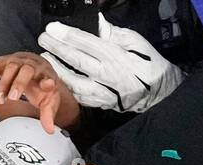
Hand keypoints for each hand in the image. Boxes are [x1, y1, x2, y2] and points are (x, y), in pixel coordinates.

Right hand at [0, 51, 75, 133]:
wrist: (33, 66)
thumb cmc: (39, 84)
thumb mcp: (47, 99)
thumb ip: (48, 114)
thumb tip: (49, 130)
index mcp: (45, 75)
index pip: (48, 77)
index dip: (47, 82)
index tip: (47, 86)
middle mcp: (32, 65)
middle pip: (26, 69)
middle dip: (19, 83)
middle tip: (11, 98)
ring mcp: (17, 61)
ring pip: (10, 67)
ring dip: (3, 84)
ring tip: (0, 100)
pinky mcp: (4, 61)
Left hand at [39, 15, 182, 113]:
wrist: (159, 92)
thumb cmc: (148, 62)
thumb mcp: (136, 41)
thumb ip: (115, 33)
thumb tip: (99, 23)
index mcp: (115, 56)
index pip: (86, 43)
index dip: (67, 35)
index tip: (53, 28)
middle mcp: (106, 74)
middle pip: (76, 60)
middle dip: (57, 49)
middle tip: (43, 39)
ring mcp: (102, 91)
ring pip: (74, 82)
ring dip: (57, 69)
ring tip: (45, 58)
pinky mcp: (101, 103)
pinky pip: (79, 96)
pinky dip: (66, 88)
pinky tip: (56, 79)